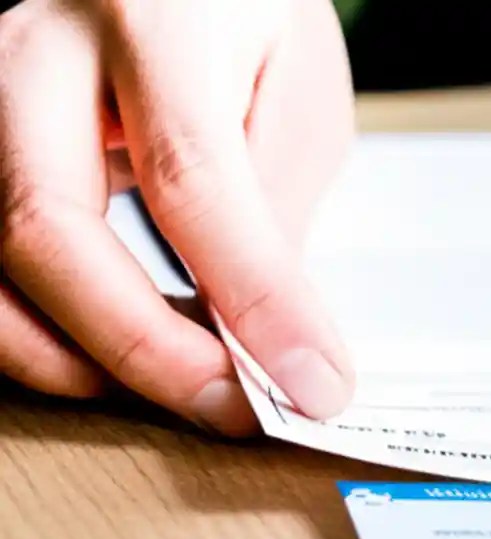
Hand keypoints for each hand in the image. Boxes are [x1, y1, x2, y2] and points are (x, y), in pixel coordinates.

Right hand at [0, 0, 356, 435]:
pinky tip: (107, 351)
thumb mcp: (293, 86)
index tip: (312, 380)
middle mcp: (40, 46)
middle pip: (46, 224)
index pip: (191, 178)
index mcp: (154, 17)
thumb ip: (270, 203)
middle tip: (232, 407)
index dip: (252, 297)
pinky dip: (39, 327)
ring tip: (172, 388)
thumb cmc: (240, 9)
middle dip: (142, 347)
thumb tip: (261, 336)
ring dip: (72, 354)